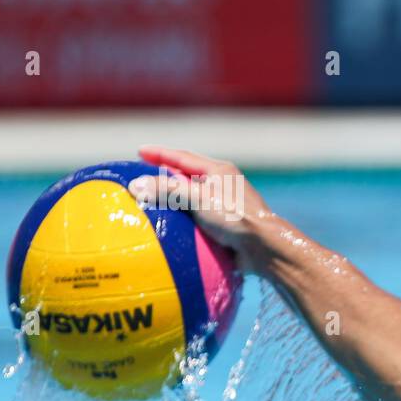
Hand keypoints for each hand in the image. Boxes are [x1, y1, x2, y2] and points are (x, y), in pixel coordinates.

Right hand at [128, 146, 277, 274]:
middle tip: (143, 175)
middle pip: (187, 175)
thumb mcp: (199, 199)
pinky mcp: (226, 224)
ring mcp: (224, 204)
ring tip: (151, 200)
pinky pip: (198, 216)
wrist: (265, 248)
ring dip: (173, 198)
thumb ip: (168, 190)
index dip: (160, 154)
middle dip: (165, 174)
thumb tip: (136, 185)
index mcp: (219, 171)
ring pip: (192, 197)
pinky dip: (183, 216)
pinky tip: (170, 224)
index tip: (139, 151)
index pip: (183, 157)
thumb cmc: (236, 218)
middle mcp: (222, 184)